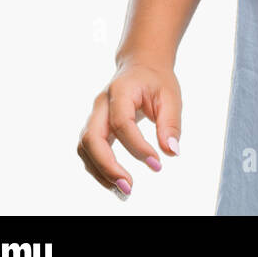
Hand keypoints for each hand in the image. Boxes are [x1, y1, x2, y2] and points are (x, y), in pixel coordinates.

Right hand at [77, 60, 181, 200]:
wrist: (140, 65)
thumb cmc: (156, 80)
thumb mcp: (170, 96)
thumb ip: (171, 123)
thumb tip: (172, 153)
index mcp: (121, 91)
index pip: (122, 123)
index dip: (137, 147)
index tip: (157, 164)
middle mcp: (101, 104)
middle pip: (92, 138)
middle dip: (107, 166)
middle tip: (129, 187)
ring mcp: (93, 116)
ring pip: (85, 149)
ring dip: (100, 172)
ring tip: (123, 191)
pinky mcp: (94, 128)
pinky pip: (89, 152)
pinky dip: (99, 169)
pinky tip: (117, 182)